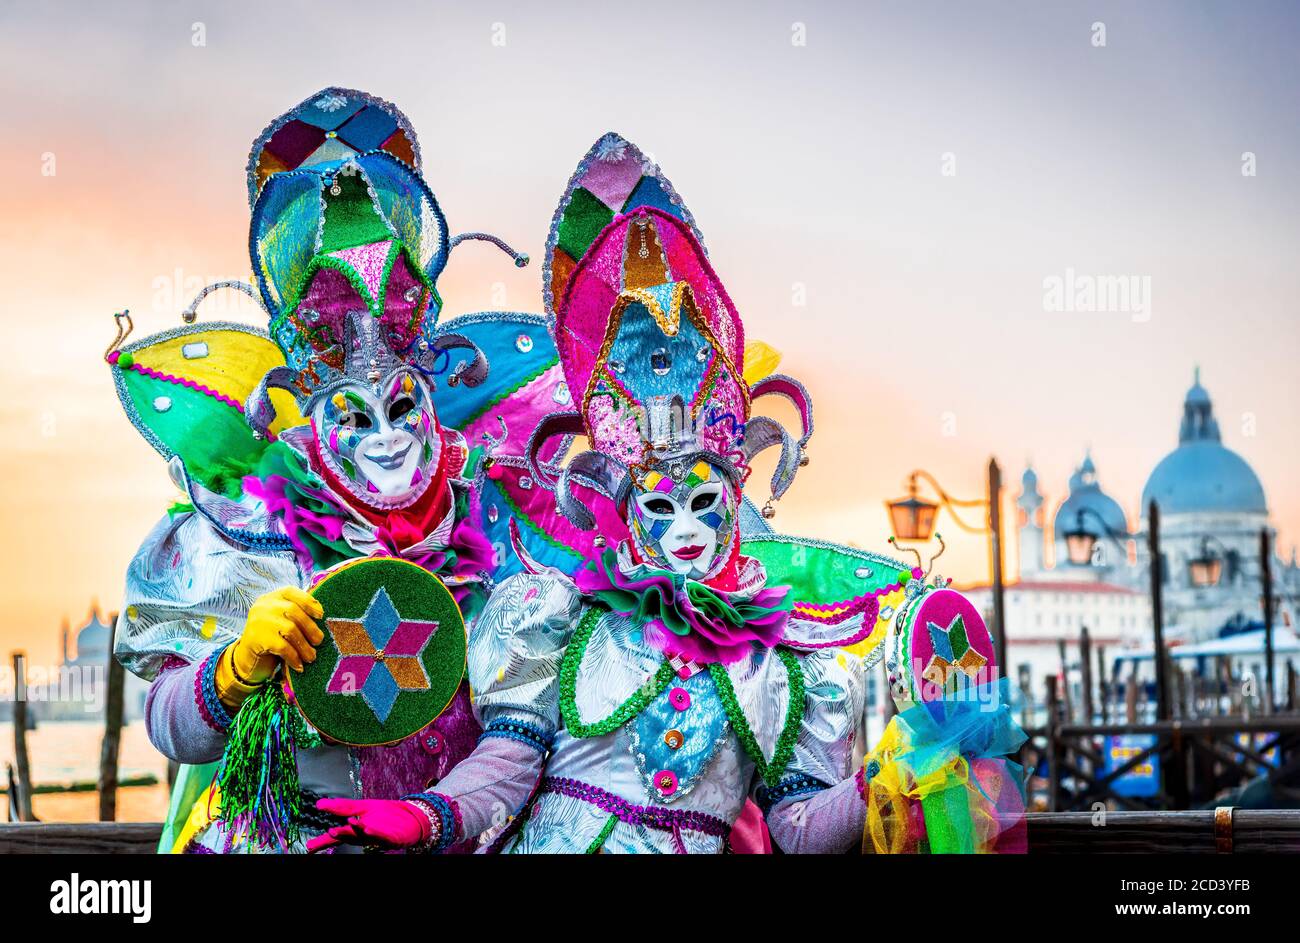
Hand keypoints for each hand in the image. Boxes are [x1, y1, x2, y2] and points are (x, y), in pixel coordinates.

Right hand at [215, 586, 322, 707]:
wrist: (247, 660)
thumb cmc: (272, 639)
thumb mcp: (281, 621)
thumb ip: (296, 614)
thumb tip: (322, 615)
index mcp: (270, 598)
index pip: (290, 592)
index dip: (308, 601)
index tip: (321, 615)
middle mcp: (262, 606)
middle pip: (293, 611)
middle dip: (310, 627)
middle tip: (319, 642)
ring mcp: (258, 621)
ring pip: (290, 630)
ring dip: (304, 646)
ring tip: (311, 657)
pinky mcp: (256, 639)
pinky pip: (283, 647)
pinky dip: (294, 657)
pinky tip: (299, 666)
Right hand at [305, 798, 432, 852]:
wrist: (412, 817)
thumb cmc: (386, 815)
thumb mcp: (362, 807)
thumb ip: (342, 807)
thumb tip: (319, 803)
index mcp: (355, 830)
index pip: (336, 836)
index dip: (323, 842)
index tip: (309, 846)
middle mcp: (364, 836)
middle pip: (349, 836)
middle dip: (339, 835)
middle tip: (328, 833)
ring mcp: (377, 838)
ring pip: (363, 836)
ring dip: (352, 832)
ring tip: (342, 827)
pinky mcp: (391, 838)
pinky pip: (381, 836)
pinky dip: (373, 832)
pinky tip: (366, 828)